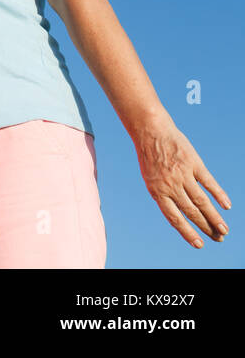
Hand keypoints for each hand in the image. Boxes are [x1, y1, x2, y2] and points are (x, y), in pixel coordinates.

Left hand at [131, 113, 229, 247]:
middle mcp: (170, 185)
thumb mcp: (151, 179)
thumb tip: (181, 214)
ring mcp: (182, 174)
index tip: (199, 244)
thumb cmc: (151, 157)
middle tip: (219, 238)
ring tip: (224, 229)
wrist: (150, 131)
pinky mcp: (193, 163)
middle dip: (206, 227)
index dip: (187, 232)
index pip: (174, 218)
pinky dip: (219, 194)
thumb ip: (165, 195)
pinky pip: (208, 182)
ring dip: (214, 217)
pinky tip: (227, 205)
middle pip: (192, 212)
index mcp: (157, 191)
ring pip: (202, 201)